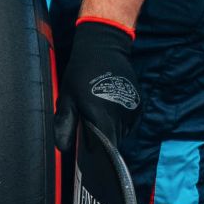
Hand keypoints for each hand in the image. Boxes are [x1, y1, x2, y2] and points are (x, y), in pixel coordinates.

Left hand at [60, 18, 139, 150]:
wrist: (104, 47)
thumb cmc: (81, 73)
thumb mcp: (67, 99)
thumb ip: (65, 125)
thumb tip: (63, 148)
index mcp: (104, 119)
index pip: (106, 150)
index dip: (97, 156)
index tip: (89, 156)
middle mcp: (123, 118)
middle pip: (113, 142)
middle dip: (101, 140)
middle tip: (88, 127)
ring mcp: (133, 111)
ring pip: (121, 132)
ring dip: (110, 129)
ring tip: (98, 112)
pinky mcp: (139, 104)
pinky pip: (128, 122)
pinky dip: (118, 120)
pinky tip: (108, 106)